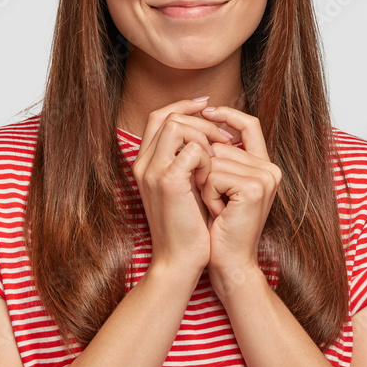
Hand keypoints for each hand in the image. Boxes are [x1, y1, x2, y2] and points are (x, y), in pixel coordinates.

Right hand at [131, 98, 233, 276]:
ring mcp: (152, 171)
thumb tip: (211, 138)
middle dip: (200, 120)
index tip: (208, 106)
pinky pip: (192, 149)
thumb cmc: (188, 228)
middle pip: (166, 115)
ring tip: (220, 157)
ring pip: (177, 125)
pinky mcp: (168, 181)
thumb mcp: (186, 188)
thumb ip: (189, 162)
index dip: (183, 106)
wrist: (179, 261)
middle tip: (224, 138)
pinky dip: (209, 158)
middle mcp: (143, 163)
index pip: (158, 117)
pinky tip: (214, 178)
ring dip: (204, 135)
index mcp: (145, 163)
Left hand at [197, 106, 280, 288]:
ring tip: (215, 208)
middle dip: (203, 169)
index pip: (249, 124)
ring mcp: (265, 177)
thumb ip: (217, 158)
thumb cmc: (215, 226)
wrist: (226, 262)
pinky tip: (218, 212)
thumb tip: (197, 123)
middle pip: (220, 144)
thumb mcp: (216, 186)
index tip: (204, 110)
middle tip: (213, 201)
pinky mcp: (254, 188)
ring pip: (213, 159)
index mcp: (263, 166)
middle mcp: (269, 168)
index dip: (226, 114)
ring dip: (203, 184)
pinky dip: (207, 194)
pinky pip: (213, 174)